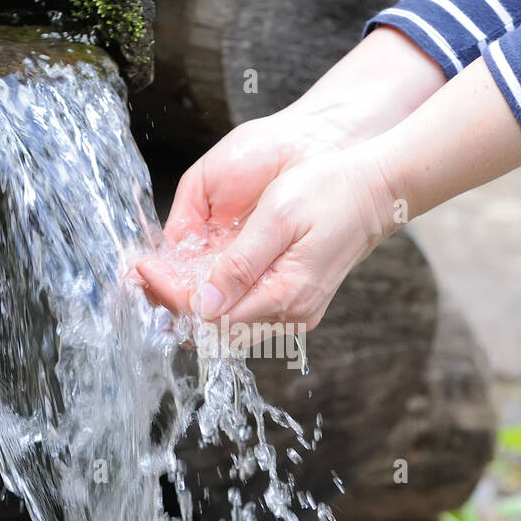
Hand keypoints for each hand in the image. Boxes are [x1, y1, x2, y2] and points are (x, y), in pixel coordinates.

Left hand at [136, 144, 397, 330]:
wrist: (379, 189)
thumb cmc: (330, 190)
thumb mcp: (280, 216)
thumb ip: (240, 264)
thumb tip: (202, 305)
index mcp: (286, 296)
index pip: (210, 315)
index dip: (169, 294)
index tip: (142, 269)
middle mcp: (291, 315)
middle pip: (216, 330)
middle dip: (173, 305)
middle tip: (141, 276)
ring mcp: (295, 313)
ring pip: (228, 327)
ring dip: (191, 305)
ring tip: (160, 276)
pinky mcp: (296, 303)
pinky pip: (245, 314)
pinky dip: (215, 300)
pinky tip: (195, 279)